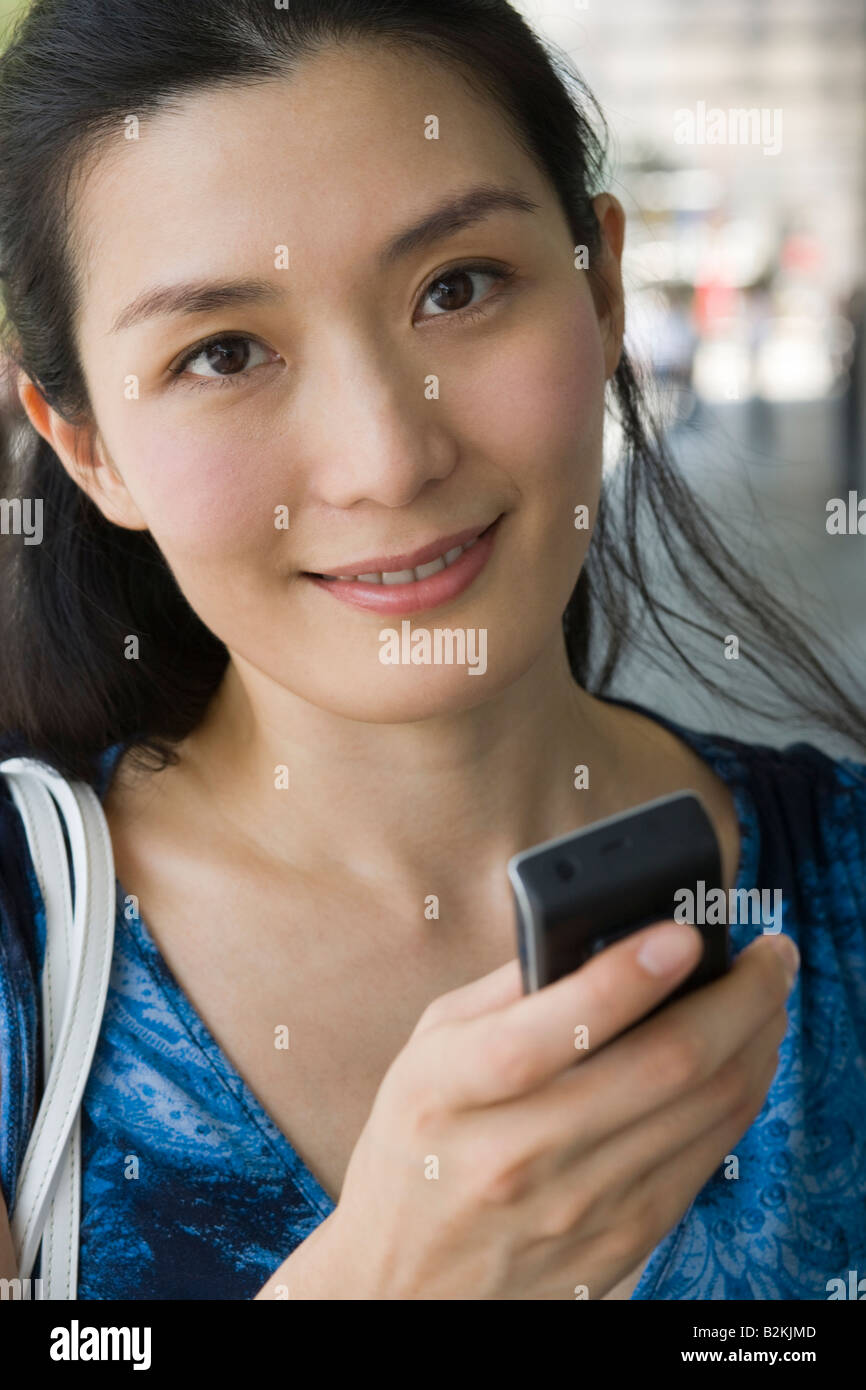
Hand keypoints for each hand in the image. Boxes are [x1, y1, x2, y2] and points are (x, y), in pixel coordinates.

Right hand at [257, 920, 796, 1299]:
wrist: (412, 1279)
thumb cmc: (419, 1142)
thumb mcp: (427, 1048)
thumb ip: (505, 988)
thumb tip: (598, 930)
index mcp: (454, 1089)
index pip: (552, 1030)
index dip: (628, 976)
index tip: (682, 932)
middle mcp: (518, 1153)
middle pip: (662, 1067)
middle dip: (737, 997)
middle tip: (767, 954)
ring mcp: (578, 1205)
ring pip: (703, 1109)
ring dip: (755, 1040)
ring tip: (766, 994)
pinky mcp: (622, 1238)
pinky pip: (707, 1156)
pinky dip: (740, 1095)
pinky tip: (745, 1056)